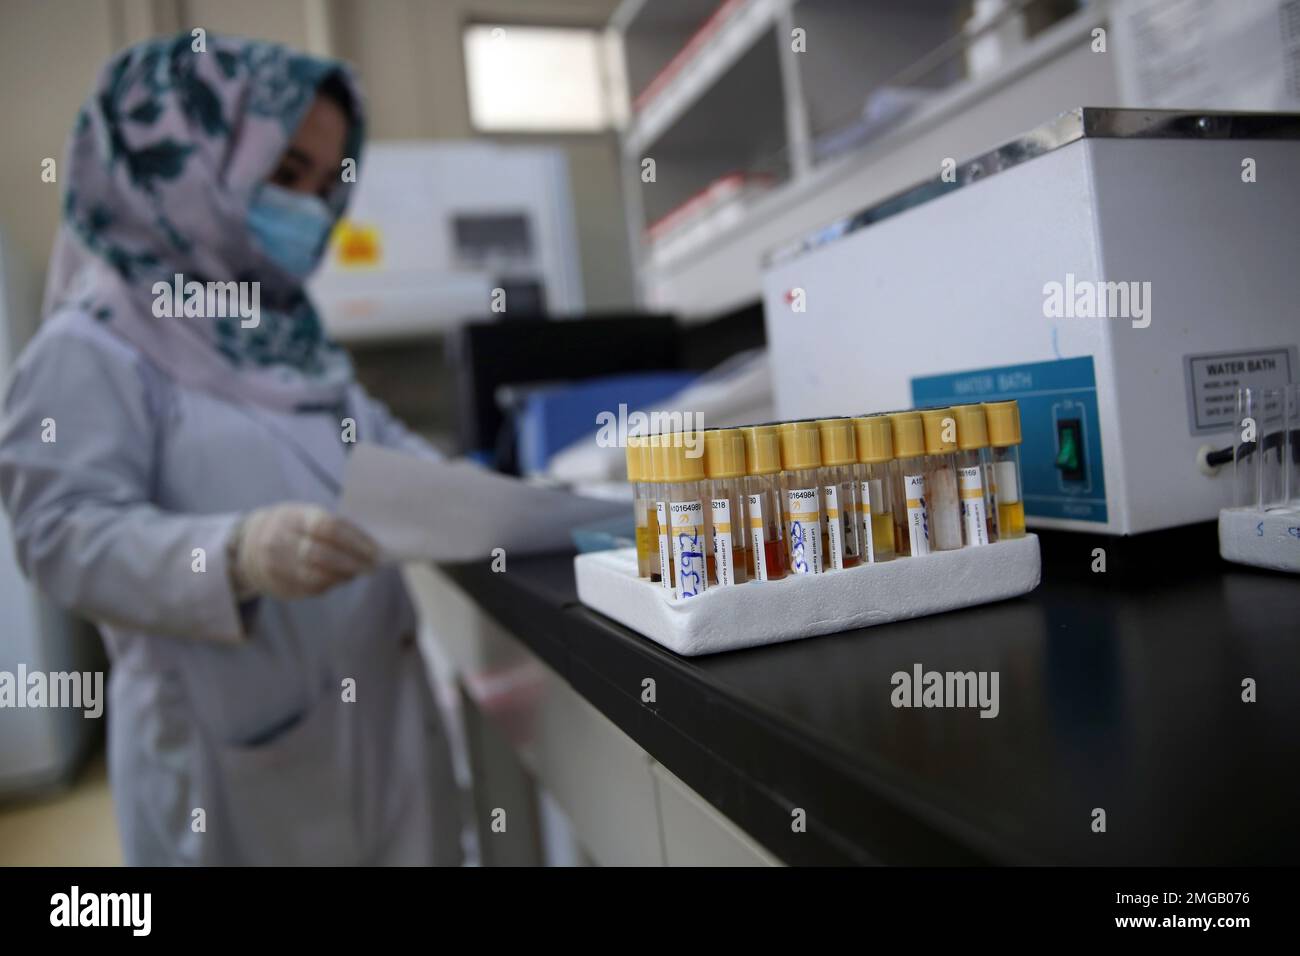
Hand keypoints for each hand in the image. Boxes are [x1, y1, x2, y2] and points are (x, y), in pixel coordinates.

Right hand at [230, 503, 378, 599]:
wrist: (250, 544)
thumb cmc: (294, 527)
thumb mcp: (307, 515)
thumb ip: (335, 527)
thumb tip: (371, 545)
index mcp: (292, 517)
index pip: (327, 527)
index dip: (354, 540)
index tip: (374, 550)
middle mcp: (279, 541)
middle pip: (320, 554)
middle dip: (352, 562)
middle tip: (372, 565)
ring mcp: (275, 565)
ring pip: (316, 576)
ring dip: (344, 575)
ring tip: (360, 571)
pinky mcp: (278, 585)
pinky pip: (311, 589)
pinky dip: (332, 583)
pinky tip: (342, 577)